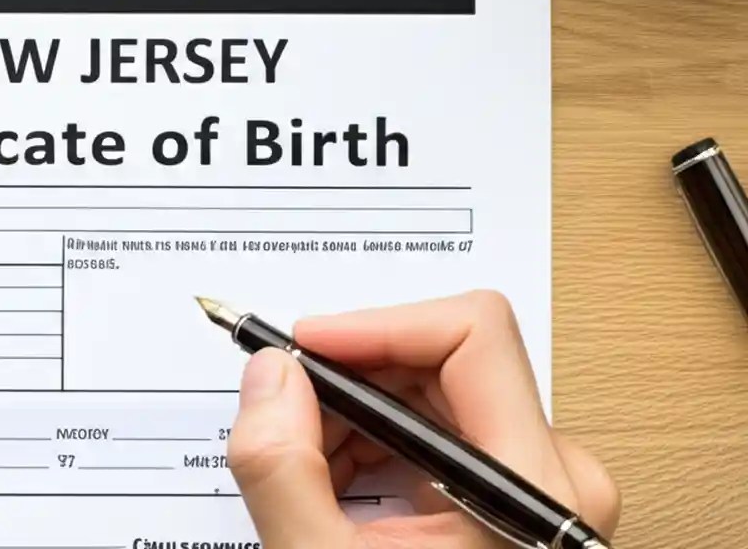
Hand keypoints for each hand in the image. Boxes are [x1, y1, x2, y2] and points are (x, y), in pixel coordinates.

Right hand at [227, 290, 620, 547]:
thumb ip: (283, 470)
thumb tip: (269, 378)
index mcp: (530, 486)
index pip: (470, 335)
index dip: (376, 325)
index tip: (306, 345)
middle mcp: (552, 473)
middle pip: (445, 359)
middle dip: (350, 376)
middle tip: (283, 408)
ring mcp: (537, 485)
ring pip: (436, 391)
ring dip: (356, 411)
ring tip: (304, 459)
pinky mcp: (513, 494)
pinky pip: (439, 429)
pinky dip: (375, 440)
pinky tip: (333, 479)